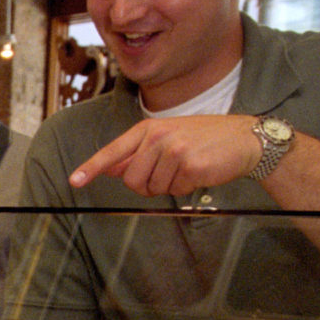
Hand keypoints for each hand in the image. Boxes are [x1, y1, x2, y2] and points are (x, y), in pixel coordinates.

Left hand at [71, 115, 264, 197]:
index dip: (92, 168)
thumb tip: (113, 170)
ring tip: (188, 168)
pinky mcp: (190, 165)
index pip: (113, 151)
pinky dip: (187, 188)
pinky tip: (199, 172)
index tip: (74, 181)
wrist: (244, 138)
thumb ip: (140, 153)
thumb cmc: (205, 139)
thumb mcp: (169, 137)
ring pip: (153, 188)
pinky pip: (175, 191)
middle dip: (147, 185)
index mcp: (149, 128)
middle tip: (169, 174)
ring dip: (169, 186)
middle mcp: (158, 136)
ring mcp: (174, 150)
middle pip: (132, 180)